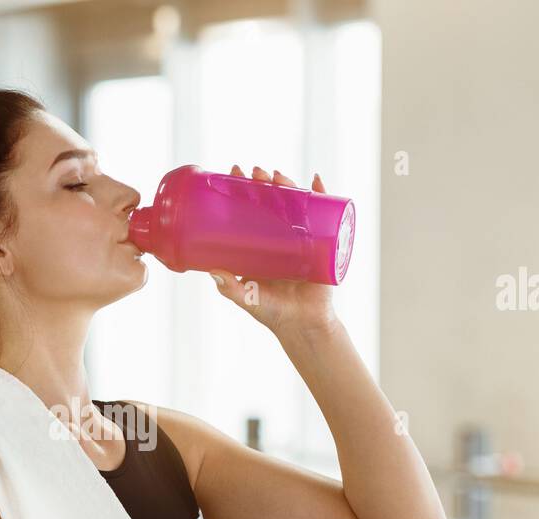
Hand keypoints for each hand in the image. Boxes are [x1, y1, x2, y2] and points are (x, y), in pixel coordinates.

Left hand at [207, 164, 339, 338]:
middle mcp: (279, 236)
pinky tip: (317, 179)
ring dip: (288, 184)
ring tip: (277, 176)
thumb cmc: (272, 312)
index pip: (249, 208)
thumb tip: (213, 272)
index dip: (242, 189)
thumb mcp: (247, 298)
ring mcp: (301, 237)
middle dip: (263, 182)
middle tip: (255, 172)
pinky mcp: (321, 243)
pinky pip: (324, 215)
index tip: (233, 173)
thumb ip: (231, 288)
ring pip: (295, 203)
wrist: (304, 326)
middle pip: (272, 200)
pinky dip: (323, 195)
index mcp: (259, 243)